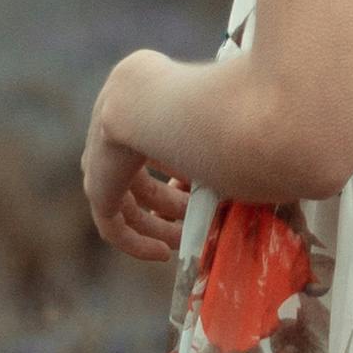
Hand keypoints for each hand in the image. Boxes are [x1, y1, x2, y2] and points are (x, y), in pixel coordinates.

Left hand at [78, 56, 200, 263]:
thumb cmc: (196, 99)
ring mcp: (99, 158)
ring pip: (128, 203)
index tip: (203, 188)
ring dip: (158, 225)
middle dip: (172, 202)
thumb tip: (255, 154)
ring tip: (184, 242)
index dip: (180, 169)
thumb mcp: (211, 118)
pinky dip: (136, 242)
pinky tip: (163, 254)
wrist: (148, 101)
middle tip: (197, 220)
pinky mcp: (96, 188)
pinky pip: (112, 225)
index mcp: (137, 102)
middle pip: (141, 177)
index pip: (155, 143)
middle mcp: (112, 129)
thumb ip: (220, 137)